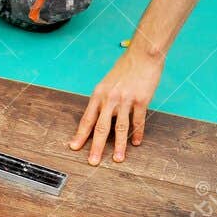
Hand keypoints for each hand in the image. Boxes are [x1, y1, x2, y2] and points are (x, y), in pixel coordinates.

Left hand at [69, 48, 165, 164]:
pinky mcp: (141, 100)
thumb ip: (102, 100)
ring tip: (118, 159)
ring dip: (119, 145)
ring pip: (120, 127)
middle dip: (96, 146)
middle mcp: (110, 98)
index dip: (80, 135)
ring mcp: (126, 100)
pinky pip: (138, 120)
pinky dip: (137, 133)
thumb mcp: (107, 82)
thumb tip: (97, 117)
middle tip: (93, 161)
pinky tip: (136, 143)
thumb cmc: (125, 68)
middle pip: (101, 127)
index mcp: (99, 94)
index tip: (74, 147)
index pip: (87, 119)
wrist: (143, 54)